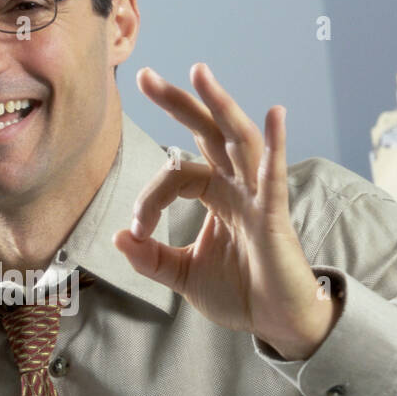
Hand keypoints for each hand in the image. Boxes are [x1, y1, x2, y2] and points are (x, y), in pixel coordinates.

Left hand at [112, 63, 340, 359]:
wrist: (278, 323)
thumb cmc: (240, 294)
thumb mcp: (183, 275)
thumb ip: (151, 258)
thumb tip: (118, 238)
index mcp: (216, 195)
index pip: (176, 174)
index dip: (149, 198)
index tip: (137, 231)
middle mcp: (236, 186)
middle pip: (207, 132)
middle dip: (178, 102)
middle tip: (145, 75)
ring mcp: (258, 196)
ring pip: (238, 140)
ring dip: (220, 105)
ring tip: (199, 72)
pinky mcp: (274, 216)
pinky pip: (273, 176)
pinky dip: (275, 144)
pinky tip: (275, 113)